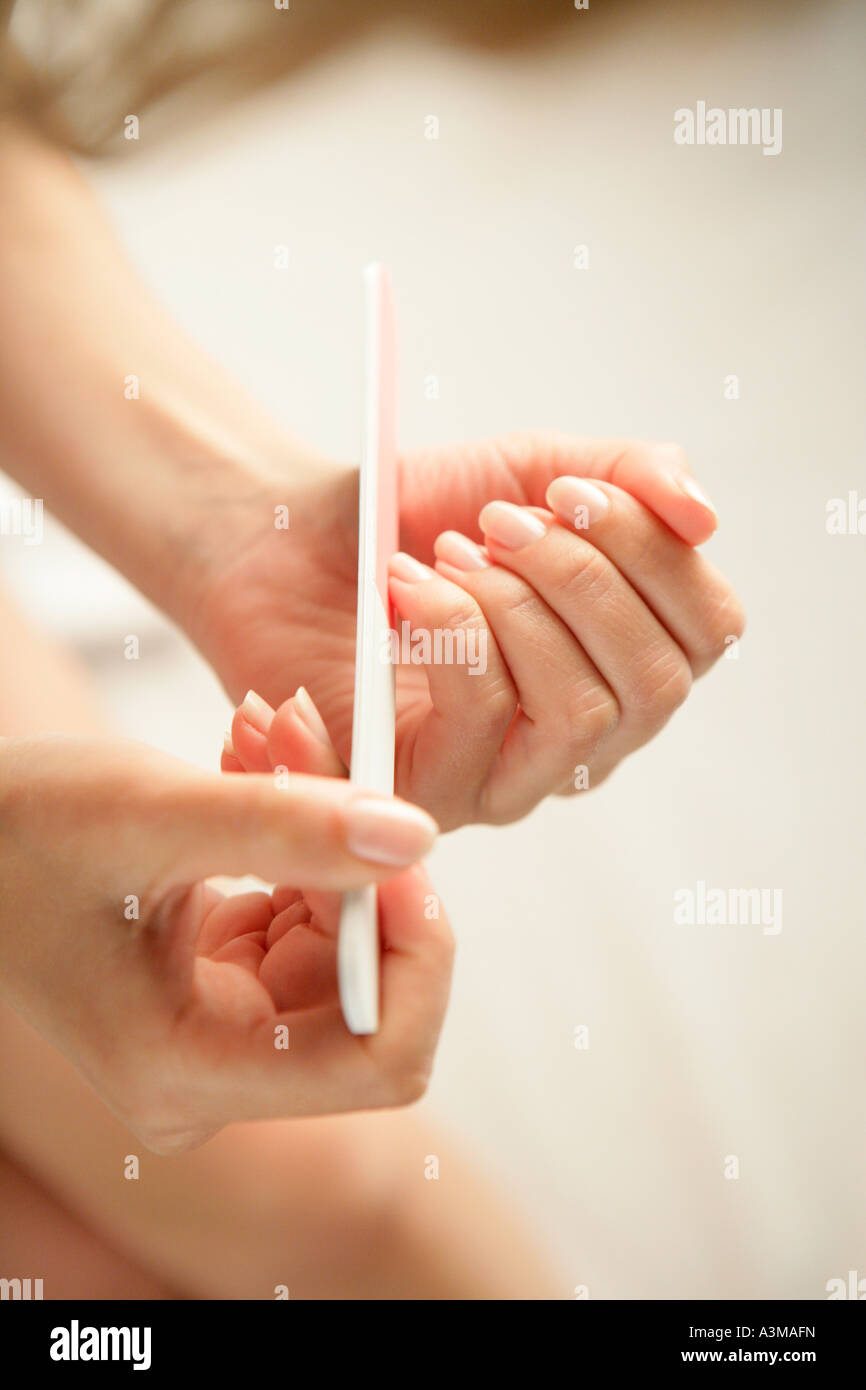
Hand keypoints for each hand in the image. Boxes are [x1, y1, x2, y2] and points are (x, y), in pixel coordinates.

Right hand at [0, 734, 447, 1152]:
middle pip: (369, 989)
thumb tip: (415, 837)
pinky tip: (255, 772)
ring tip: (271, 742)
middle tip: (321, 753)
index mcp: (189, 1072)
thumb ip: (286, 826)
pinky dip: (300, 841)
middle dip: (364, 866)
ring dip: (330, 836)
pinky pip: (307, 918)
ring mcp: (221, 1033)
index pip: (381, 1059)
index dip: (416, 954)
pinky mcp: (225, 986)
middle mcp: (213, 1075)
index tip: (400, 850)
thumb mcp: (150, 815)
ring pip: (343, 940)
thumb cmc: (15, 835)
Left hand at [189, 433, 744, 827]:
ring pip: (582, 710)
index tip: (564, 491)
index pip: (709, 628)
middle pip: (657, 680)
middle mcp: (586, 732)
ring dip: (516, 606)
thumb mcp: (533, 468)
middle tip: (500, 523)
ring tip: (452, 554)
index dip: (651, 551)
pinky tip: (409, 590)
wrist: (290, 538)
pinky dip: (452, 629)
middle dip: (583, 577)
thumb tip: (703, 517)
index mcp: (626, 658)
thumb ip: (631, 474)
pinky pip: (485, 716)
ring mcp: (515, 774)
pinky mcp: (435, 789)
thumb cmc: (411, 516)